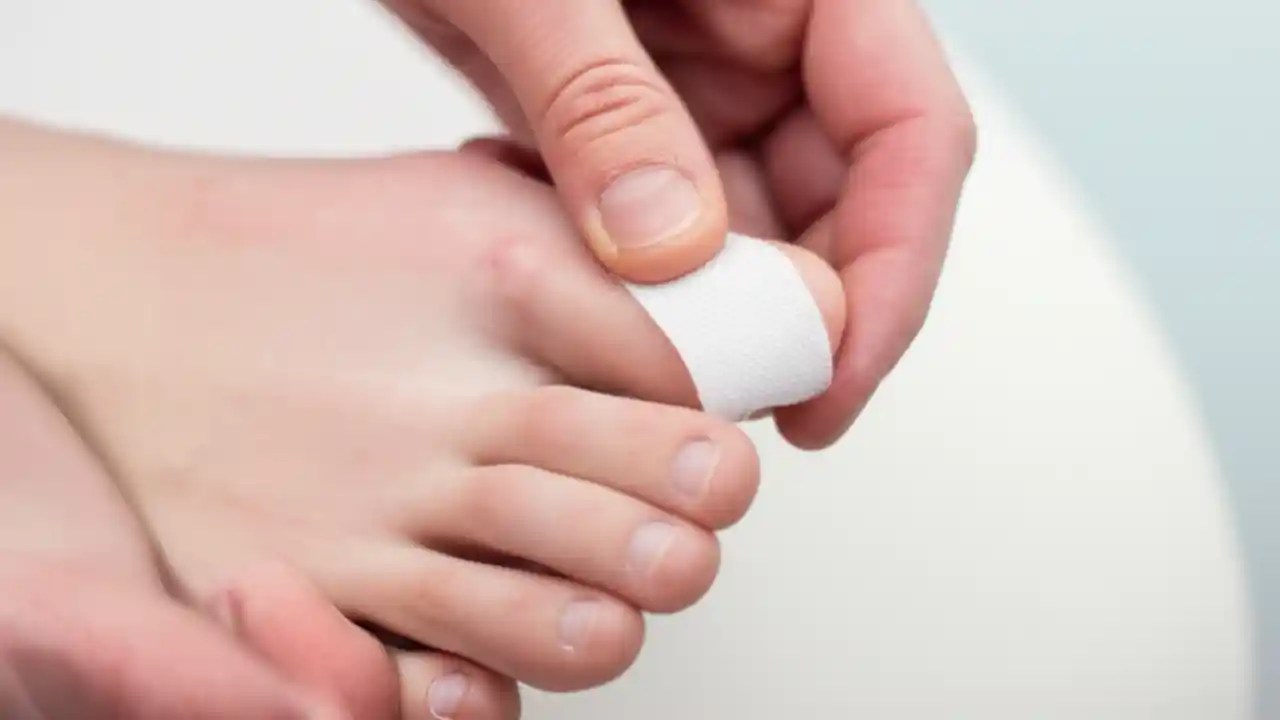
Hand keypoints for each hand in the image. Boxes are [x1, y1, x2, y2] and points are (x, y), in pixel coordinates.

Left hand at [383, 0, 975, 446]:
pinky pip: (651, 222)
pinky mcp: (618, 115)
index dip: (894, 266)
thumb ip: (603, 102)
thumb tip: (674, 253)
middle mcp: (766, 36)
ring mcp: (693, 80)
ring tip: (610, 346)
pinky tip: (542, 268)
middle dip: (790, 312)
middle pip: (838, 201)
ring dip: (689, 307)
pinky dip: (611, 269)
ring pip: (740, 231)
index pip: (910, 130)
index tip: (833, 374)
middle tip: (720, 398)